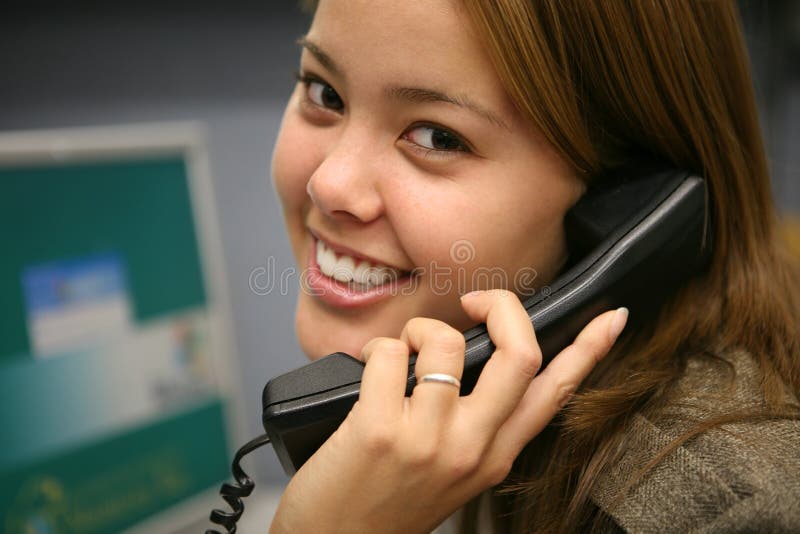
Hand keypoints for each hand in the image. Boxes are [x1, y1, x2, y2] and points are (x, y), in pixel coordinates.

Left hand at [270, 290, 627, 533]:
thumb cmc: (388, 503)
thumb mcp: (453, 473)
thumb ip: (476, 425)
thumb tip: (475, 360)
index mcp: (496, 456)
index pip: (556, 394)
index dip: (589, 350)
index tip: (611, 318)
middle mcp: (472, 448)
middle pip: (519, 354)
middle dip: (503, 306)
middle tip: (478, 301)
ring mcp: (429, 440)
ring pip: (444, 341)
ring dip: (419, 328)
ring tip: (402, 348)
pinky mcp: (381, 430)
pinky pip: (388, 353)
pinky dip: (376, 348)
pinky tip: (368, 369)